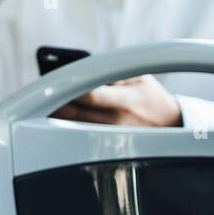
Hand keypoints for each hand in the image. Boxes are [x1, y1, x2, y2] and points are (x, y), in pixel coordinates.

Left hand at [52, 75, 181, 126]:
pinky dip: (70, 126)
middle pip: (78, 113)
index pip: (92, 95)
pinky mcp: (110, 144)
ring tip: (46, 104)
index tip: (56, 82)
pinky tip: (58, 118)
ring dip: (59, 116)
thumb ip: (113, 72)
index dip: (71, 89)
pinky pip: (84, 135)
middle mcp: (118, 121)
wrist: (171, 122)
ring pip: (77, 126)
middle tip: (42, 94)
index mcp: (126, 101)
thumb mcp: (139, 77)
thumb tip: (83, 70)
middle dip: (58, 103)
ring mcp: (113, 136)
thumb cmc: (151, 95)